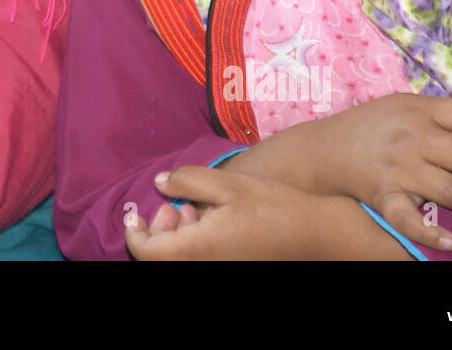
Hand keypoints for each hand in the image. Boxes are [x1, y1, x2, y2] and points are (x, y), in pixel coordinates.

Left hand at [128, 168, 413, 260]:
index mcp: (197, 249)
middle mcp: (205, 268)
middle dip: (158, 231)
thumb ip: (187, 181)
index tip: (135, 214)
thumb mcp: (227, 184)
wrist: (316, 234)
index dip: (135, 233)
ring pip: (181, 260)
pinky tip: (209, 222)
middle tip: (172, 206)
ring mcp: (220, 271)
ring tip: (193, 210)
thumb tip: (159, 183)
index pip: (146, 252)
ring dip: (176, 237)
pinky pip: (201, 261)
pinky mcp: (233, 268)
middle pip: (160, 259)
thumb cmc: (272, 206)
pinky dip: (194, 244)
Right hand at [228, 93, 451, 251]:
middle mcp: (413, 137)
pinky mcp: (384, 194)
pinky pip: (409, 217)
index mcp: (421, 110)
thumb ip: (443, 113)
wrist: (324, 147)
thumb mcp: (405, 105)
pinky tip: (450, 241)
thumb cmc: (372, 124)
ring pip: (450, 189)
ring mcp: (398, 167)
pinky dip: (430, 233)